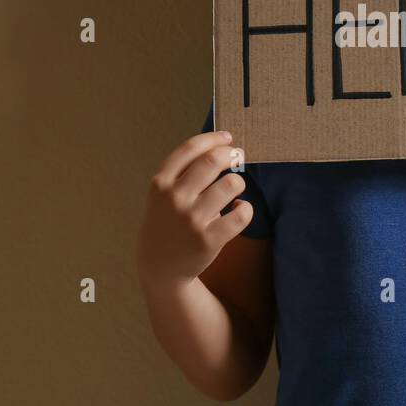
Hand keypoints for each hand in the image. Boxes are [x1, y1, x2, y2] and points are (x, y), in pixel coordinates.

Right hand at [137, 130, 253, 290]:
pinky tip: (238, 210)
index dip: (213, 139)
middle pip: (213, 161)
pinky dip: (246, 208)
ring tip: (234, 190)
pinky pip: (242, 214)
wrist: (160, 267)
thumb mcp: (162, 195)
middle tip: (238, 158)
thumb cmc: (167, 222)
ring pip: (231, 184)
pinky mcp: (209, 239)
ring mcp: (192, 219)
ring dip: (239, 182)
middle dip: (231, 155)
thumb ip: (183, 172)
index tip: (227, 138)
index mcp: (160, 183)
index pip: (190, 149)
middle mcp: (175, 198)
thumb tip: (222, 145)